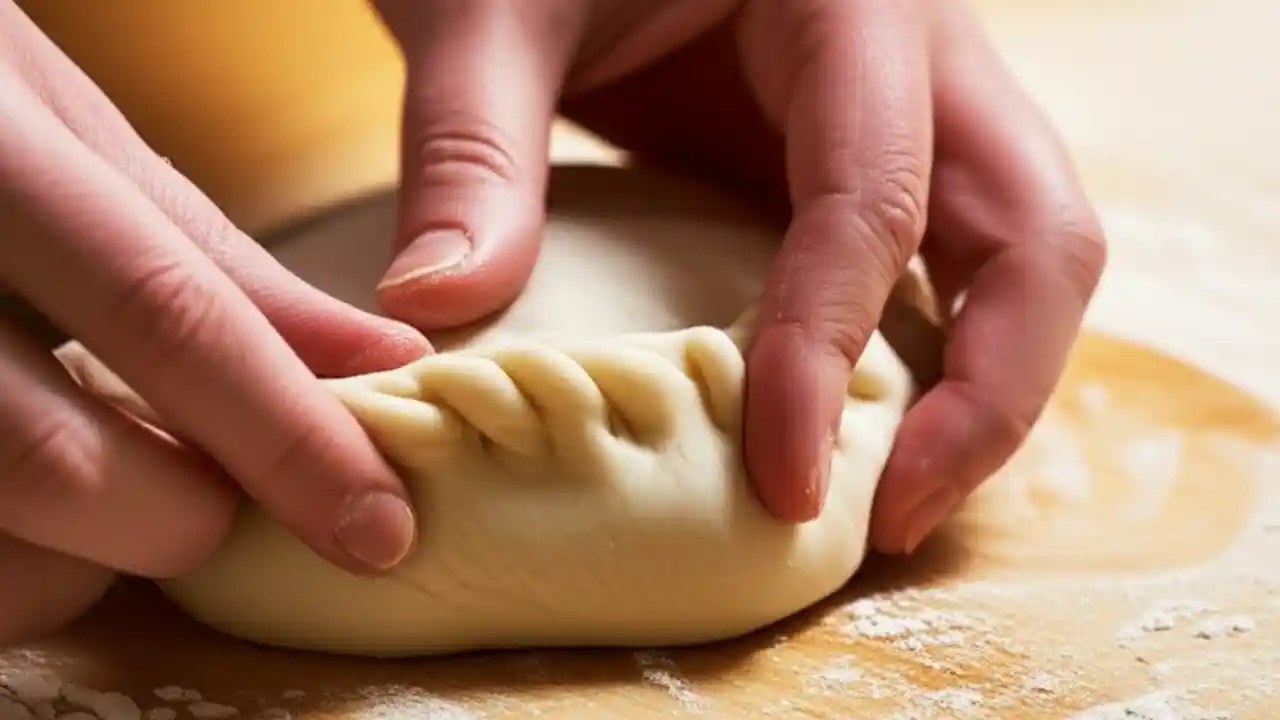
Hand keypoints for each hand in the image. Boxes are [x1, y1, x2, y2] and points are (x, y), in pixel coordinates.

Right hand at [0, 1, 434, 644]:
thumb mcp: (76, 140)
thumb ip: (221, 262)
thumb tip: (385, 360)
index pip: (165, 318)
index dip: (288, 438)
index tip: (378, 526)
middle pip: (56, 461)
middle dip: (179, 519)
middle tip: (217, 503)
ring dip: (83, 562)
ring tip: (112, 488)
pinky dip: (26, 567)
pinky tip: (46, 514)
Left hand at [373, 0, 1105, 552]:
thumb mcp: (487, 13)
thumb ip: (469, 149)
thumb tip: (436, 311)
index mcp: (841, 0)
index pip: (874, 194)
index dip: (834, 347)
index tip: (783, 481)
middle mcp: (914, 52)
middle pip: (1036, 230)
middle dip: (990, 391)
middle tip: (895, 519)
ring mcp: (912, 110)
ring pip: (1025, 254)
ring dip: (988, 389)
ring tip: (899, 503)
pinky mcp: (876, 161)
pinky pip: (956, 266)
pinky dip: (938, 360)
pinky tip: (870, 433)